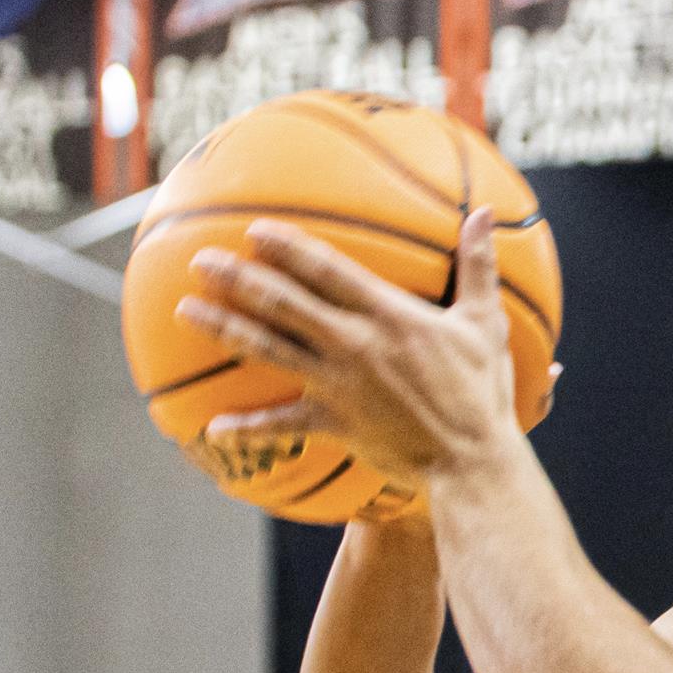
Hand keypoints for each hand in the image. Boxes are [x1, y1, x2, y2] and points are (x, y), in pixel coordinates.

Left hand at [175, 207, 548, 488]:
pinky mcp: (334, 422)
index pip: (327, 270)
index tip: (254, 228)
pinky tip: (213, 427)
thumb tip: (486, 212)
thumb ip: (479, 266)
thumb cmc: (482, 391)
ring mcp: (338, 384)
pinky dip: (247, 427)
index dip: (287, 247)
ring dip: (224, 328)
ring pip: (269, 350)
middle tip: (199, 259)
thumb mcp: (485, 324)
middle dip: (238, 278)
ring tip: (185, 310)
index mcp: (389, 315)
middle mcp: (355, 344)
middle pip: (284, 304)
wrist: (471, 461)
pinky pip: (281, 425)